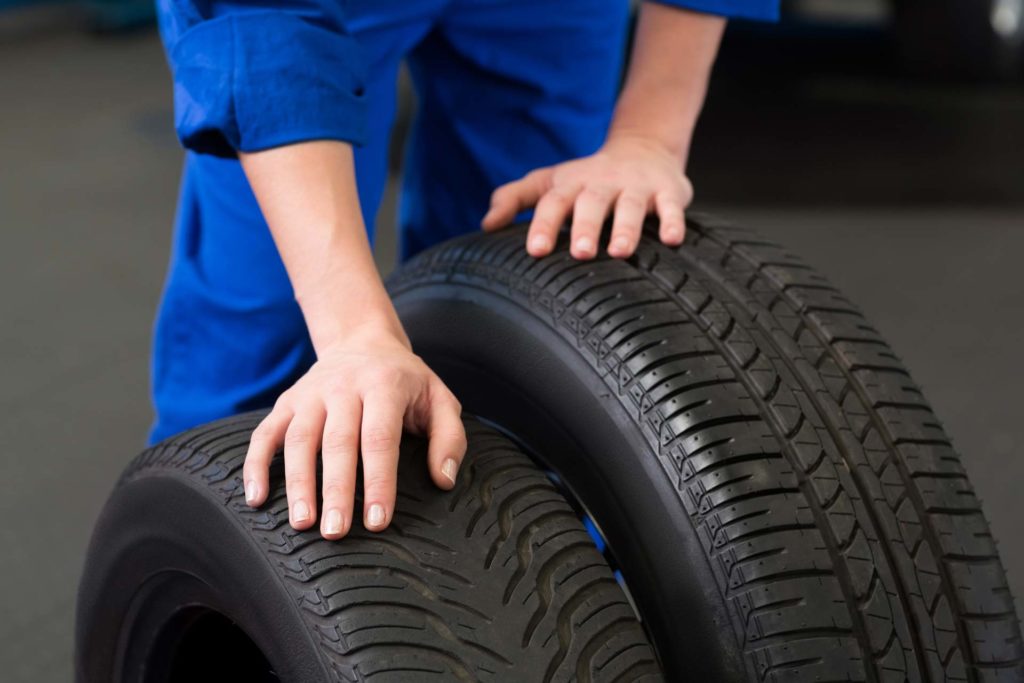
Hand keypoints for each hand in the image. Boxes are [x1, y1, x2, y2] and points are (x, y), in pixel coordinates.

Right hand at [241, 325, 466, 538]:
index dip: (379, 481)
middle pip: (337, 442)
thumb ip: (449, 438)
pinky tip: (256, 498)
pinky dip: (256, 464)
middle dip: (336, 490)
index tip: (377, 521)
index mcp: (384, 386)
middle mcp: (344, 387)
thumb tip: (444, 480)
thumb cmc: (405, 381)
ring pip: (298, 439)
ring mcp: (310, 394)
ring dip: (297, 482)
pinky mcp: (286, 401)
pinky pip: (265, 433)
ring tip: (302, 523)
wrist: (362, 341)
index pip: (380, 438)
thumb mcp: (439, 399)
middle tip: (335, 532)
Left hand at [480, 134, 692, 259]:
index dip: (543, 225)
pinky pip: (671, 207)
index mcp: (571, 185)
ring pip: (631, 206)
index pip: (553, 203)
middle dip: (585, 227)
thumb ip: (515, 198)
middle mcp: (602, 185)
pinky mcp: (668, 192)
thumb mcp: (550, 181)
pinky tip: (672, 240)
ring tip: (619, 251)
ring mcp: (636, 188)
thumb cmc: (588, 178)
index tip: (535, 250)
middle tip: (580, 253)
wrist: (644, 147)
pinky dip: (673, 222)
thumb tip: (485, 224)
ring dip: (626, 228)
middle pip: (591, 204)